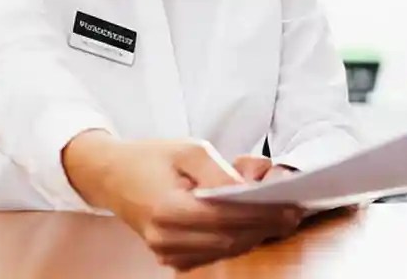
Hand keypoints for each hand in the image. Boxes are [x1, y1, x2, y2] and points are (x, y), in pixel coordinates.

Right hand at [62, 131, 304, 270]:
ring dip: (256, 233)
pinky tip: (255, 223)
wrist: (112, 175)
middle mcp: (165, 238)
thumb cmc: (151, 157)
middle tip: (295, 212)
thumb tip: (250, 189)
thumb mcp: (189, 149)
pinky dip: (238, 239)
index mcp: (167, 209)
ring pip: (226, 250)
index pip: (226, 218)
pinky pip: (214, 253)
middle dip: (267, 225)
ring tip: (281, 216)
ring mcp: (167, 252)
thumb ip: (221, 171)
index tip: (291, 207)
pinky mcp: (171, 257)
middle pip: (230, 239)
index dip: (262, 213)